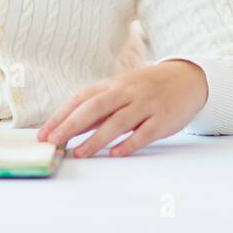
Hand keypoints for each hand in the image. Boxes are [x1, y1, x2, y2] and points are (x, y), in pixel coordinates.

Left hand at [37, 60, 208, 157]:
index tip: (44, 133)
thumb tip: (68, 128)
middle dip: (72, 124)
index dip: (62, 115)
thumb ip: (98, 109)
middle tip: (54, 141)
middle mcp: (128, 92)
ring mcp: (146, 104)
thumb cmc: (147, 87)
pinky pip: (144, 132)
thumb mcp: (122, 90)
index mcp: (114, 84)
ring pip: (118, 121)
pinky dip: (129, 143)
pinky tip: (116, 154)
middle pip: (96, 106)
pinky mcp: (162, 119)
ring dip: (97, 138)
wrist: (187, 78)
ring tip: (80, 153)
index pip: (82, 98)